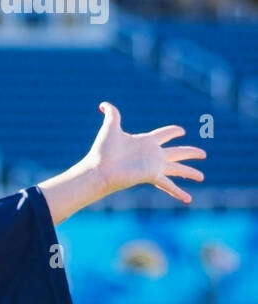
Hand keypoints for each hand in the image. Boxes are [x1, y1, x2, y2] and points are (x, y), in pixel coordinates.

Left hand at [86, 101, 205, 203]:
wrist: (99, 168)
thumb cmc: (103, 150)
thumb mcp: (110, 127)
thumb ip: (111, 114)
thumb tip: (103, 104)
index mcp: (146, 141)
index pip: (164, 134)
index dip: (173, 131)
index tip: (181, 130)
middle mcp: (153, 154)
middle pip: (177, 151)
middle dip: (190, 152)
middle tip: (203, 153)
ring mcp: (154, 166)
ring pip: (178, 169)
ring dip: (190, 172)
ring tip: (201, 177)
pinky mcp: (152, 175)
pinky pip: (169, 185)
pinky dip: (178, 192)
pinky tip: (188, 200)